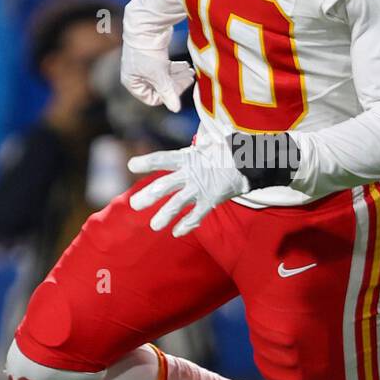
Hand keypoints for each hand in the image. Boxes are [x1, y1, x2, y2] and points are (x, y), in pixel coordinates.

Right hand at [120, 39, 193, 111]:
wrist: (146, 24)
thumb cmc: (148, 52)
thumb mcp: (159, 76)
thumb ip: (168, 93)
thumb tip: (175, 109)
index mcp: (132, 82)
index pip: (152, 98)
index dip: (167, 96)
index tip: (180, 88)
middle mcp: (136, 75)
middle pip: (159, 87)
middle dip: (176, 84)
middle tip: (190, 78)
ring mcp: (144, 64)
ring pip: (164, 76)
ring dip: (178, 75)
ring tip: (190, 71)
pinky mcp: (153, 55)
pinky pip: (165, 67)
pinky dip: (176, 67)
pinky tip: (186, 65)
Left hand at [128, 140, 248, 236]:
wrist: (248, 163)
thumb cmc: (223, 153)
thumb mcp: (204, 146)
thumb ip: (189, 151)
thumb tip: (184, 146)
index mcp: (187, 158)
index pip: (163, 159)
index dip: (147, 162)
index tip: (131, 165)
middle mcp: (191, 173)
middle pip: (165, 185)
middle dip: (148, 195)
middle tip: (134, 204)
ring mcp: (200, 188)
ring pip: (178, 204)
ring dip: (165, 215)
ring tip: (155, 226)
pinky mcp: (210, 200)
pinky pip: (196, 216)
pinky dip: (186, 225)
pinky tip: (176, 232)